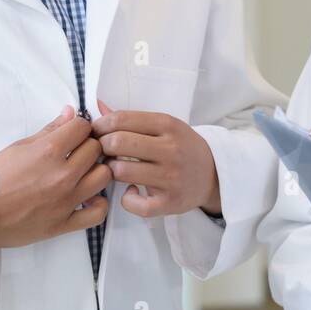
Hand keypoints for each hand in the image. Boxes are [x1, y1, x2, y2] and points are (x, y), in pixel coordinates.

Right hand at [0, 105, 110, 247]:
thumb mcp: (19, 146)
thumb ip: (50, 130)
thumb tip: (70, 113)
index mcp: (48, 151)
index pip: (83, 127)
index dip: (78, 127)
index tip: (73, 133)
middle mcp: (62, 175)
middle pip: (96, 149)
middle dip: (88, 146)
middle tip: (77, 151)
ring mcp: (66, 200)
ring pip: (104, 176)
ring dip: (96, 171)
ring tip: (83, 172)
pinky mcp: (64, 223)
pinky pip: (98, 213)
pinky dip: (97, 205)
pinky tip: (87, 198)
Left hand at [91, 99, 221, 217]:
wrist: (214, 174)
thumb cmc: (182, 147)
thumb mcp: (164, 126)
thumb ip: (131, 119)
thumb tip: (99, 106)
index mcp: (168, 125)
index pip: (122, 119)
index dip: (101, 125)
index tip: (96, 132)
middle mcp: (171, 149)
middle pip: (118, 143)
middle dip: (102, 146)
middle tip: (103, 151)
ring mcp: (171, 177)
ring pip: (121, 172)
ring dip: (110, 170)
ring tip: (115, 169)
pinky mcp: (170, 202)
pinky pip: (135, 204)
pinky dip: (127, 199)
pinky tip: (131, 191)